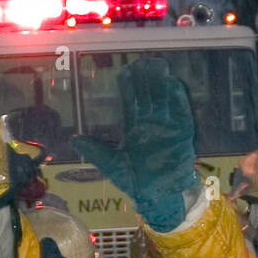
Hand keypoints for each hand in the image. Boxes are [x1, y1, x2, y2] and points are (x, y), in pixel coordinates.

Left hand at [72, 58, 198, 231]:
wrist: (158, 196)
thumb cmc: (135, 181)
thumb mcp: (112, 164)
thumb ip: (96, 150)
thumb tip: (75, 140)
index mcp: (134, 127)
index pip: (131, 100)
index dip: (129, 85)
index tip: (126, 70)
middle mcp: (151, 122)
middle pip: (148, 94)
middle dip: (146, 78)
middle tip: (143, 61)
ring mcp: (167, 126)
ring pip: (164, 99)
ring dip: (162, 82)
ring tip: (158, 65)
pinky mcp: (182, 133)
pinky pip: (181, 112)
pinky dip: (178, 99)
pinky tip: (173, 84)